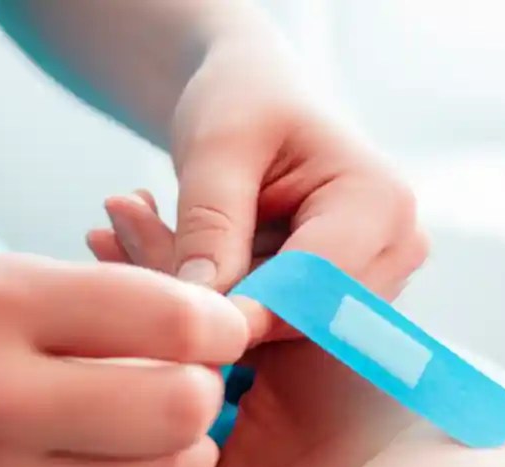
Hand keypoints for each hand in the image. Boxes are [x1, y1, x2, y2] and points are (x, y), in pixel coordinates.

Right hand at [0, 254, 245, 466]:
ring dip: (183, 455)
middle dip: (204, 394)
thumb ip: (122, 298)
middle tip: (187, 386)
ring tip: (154, 434)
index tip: (218, 332)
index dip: (220, 326)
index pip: (170, 319)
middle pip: (179, 411)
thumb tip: (234, 327)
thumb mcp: (11, 284)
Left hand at [89, 27, 427, 342]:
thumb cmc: (243, 100)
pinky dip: (208, 301)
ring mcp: (369, 284)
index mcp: (382, 206)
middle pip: (298, 318)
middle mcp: (393, 254)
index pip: (316, 288)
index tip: (164, 304)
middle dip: (212, 300)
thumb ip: (210, 223)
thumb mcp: (216, 146)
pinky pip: (264, 328)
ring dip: (201, 300)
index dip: (242, 307)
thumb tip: (200, 308)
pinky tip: (153, 251)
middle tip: (110, 242)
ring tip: (126, 233)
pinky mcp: (333, 304)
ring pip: (274, 331)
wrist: (253, 97)